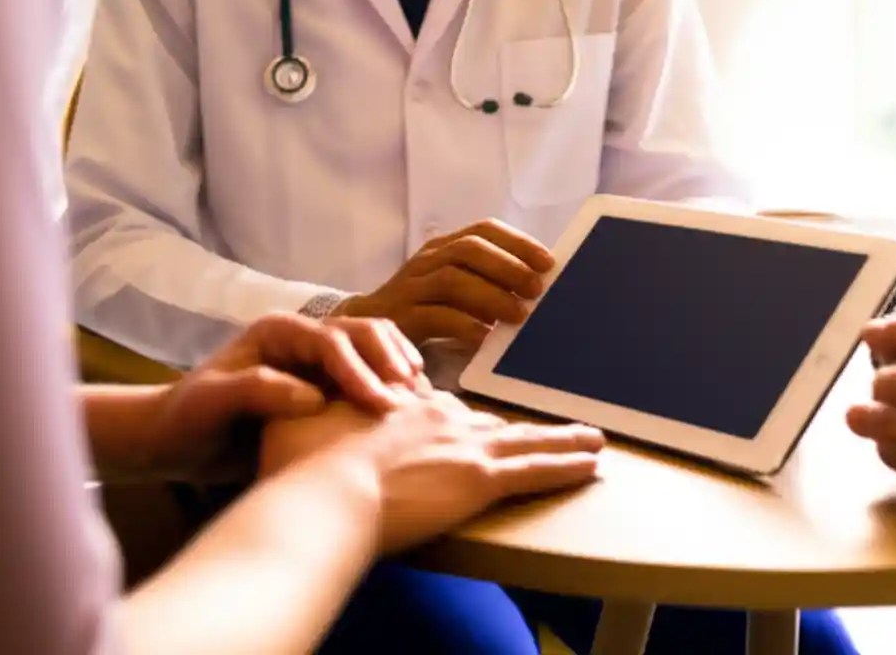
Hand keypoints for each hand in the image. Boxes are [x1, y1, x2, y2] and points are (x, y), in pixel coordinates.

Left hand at [146, 313, 425, 479]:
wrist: (180, 442)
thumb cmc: (190, 421)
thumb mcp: (211, 404)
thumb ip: (256, 391)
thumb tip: (314, 398)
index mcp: (278, 332)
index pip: (332, 342)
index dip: (360, 370)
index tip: (382, 404)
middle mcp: (303, 337)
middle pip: (361, 332)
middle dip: (389, 361)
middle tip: (410, 396)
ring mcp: (318, 359)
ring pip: (373, 346)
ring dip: (397, 366)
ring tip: (418, 396)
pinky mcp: (328, 382)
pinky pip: (370, 372)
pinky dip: (391, 384)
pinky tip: (407, 408)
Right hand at [259, 395, 605, 552]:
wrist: (324, 493)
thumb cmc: (302, 465)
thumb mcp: (303, 425)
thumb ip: (317, 414)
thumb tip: (306, 402)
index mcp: (402, 407)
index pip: (443, 410)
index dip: (462, 418)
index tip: (476, 423)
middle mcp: (441, 419)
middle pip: (491, 422)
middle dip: (520, 428)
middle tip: (551, 428)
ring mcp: (464, 447)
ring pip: (525, 441)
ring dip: (562, 439)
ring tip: (593, 439)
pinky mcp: (480, 477)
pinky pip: (537, 469)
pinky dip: (567, 464)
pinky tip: (591, 462)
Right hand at [336, 219, 553, 348]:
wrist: (365, 329)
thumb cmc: (425, 309)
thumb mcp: (456, 288)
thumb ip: (488, 283)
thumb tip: (539, 290)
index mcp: (444, 247)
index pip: (484, 230)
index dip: (518, 242)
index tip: (549, 262)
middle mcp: (427, 260)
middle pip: (469, 249)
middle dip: (508, 267)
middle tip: (536, 290)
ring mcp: (411, 286)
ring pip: (452, 279)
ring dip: (491, 296)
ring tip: (518, 315)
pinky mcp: (400, 317)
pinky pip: (435, 316)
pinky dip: (465, 325)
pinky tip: (486, 337)